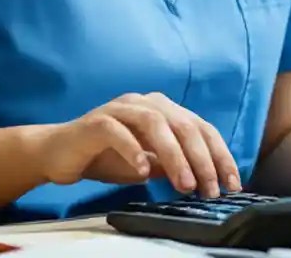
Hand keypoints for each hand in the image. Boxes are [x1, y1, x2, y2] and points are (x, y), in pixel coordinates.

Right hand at [31, 92, 239, 197]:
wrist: (59, 153)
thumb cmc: (107, 157)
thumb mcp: (148, 164)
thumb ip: (173, 165)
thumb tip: (207, 181)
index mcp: (164, 109)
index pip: (201, 128)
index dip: (220, 155)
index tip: (231, 183)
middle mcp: (146, 102)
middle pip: (183, 124)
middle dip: (201, 158)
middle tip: (210, 188)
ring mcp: (120, 108)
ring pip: (155, 123)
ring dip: (174, 155)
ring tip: (183, 183)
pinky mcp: (96, 121)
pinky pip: (118, 131)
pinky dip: (134, 150)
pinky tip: (143, 172)